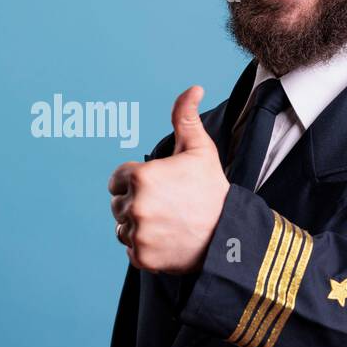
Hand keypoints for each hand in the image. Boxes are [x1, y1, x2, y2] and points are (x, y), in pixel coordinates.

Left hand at [109, 85, 231, 273]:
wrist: (229, 235)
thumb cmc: (212, 189)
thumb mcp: (199, 149)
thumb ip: (185, 117)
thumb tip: (193, 88)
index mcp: (140, 176)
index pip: (116, 179)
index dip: (136, 181)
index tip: (160, 186)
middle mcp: (134, 206)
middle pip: (117, 203)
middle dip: (136, 202)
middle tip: (166, 205)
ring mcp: (137, 234)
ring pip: (121, 226)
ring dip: (137, 225)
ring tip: (166, 222)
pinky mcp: (141, 257)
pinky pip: (130, 248)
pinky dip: (144, 246)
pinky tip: (166, 239)